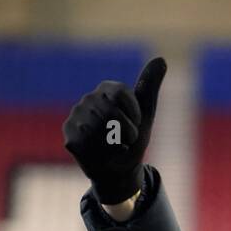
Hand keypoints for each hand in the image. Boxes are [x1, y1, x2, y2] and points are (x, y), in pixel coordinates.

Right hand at [62, 57, 166, 204]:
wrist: (120, 171)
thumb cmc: (132, 141)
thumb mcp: (146, 114)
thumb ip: (149, 87)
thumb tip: (161, 59)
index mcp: (106, 90)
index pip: (120, 92)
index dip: (133, 112)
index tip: (138, 122)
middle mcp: (88, 99)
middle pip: (110, 112)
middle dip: (127, 131)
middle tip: (127, 139)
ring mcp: (75, 116)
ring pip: (99, 129)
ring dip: (116, 144)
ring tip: (115, 146)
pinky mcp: (69, 135)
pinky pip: (89, 143)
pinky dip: (104, 153)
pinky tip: (102, 154)